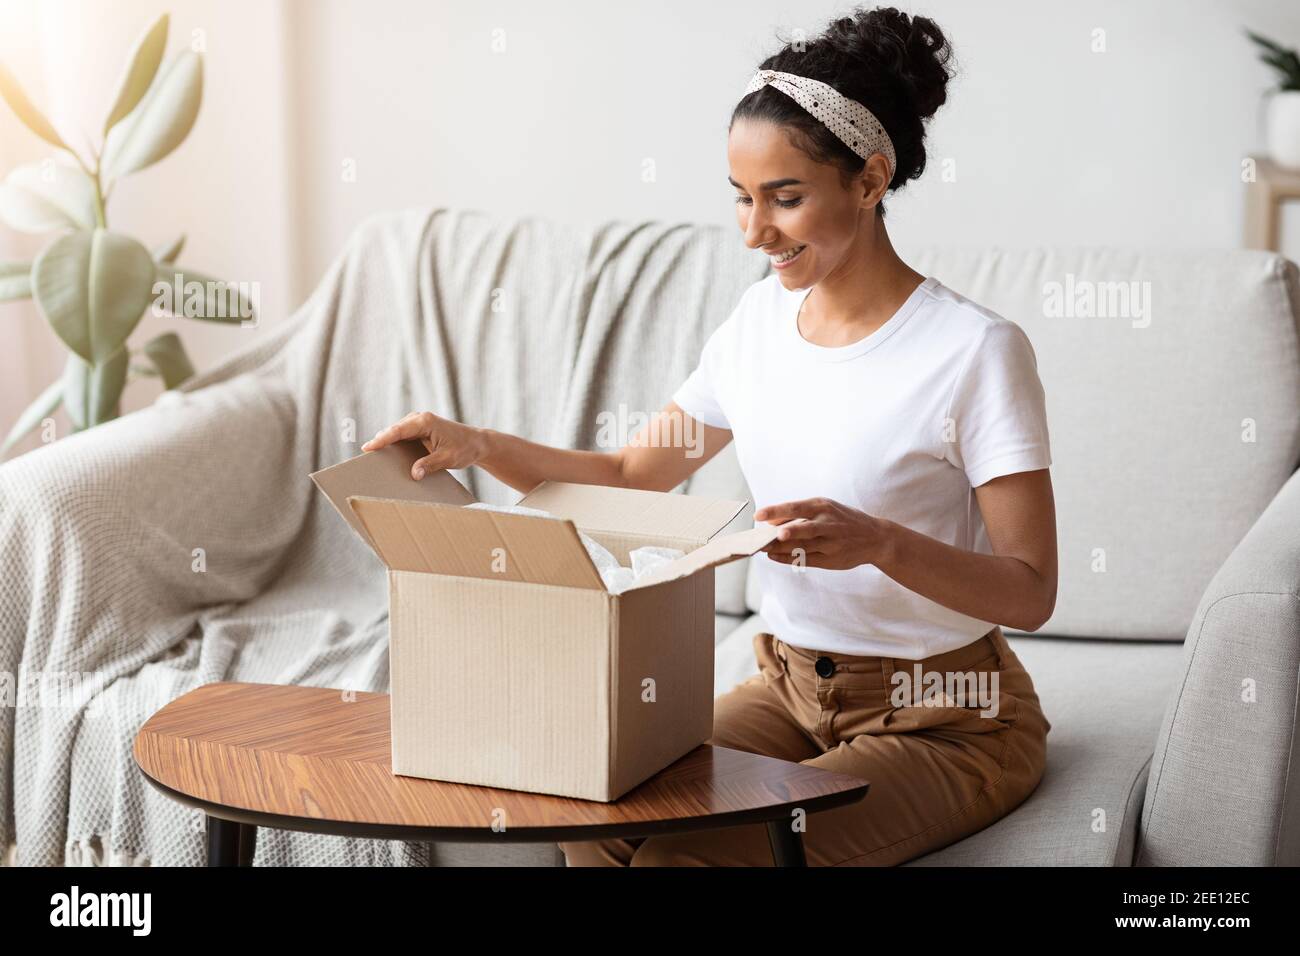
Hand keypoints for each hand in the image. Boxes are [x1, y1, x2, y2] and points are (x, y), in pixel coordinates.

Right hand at [361, 411, 487, 480]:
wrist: (477, 443)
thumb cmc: (465, 448)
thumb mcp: (448, 458)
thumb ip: (430, 465)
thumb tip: (414, 474)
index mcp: (425, 422)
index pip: (398, 430)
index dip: (382, 439)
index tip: (368, 447)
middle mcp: (420, 419)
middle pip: (394, 430)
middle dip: (380, 441)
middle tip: (365, 455)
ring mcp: (418, 423)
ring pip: (396, 433)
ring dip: (386, 443)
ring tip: (372, 456)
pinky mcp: (419, 430)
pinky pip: (402, 436)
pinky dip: (394, 444)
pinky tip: (387, 456)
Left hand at [753, 496, 892, 569]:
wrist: (876, 538)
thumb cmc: (843, 520)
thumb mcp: (825, 509)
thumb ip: (799, 514)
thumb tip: (771, 521)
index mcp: (823, 506)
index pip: (796, 507)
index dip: (776, 511)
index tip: (758, 515)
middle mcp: (827, 523)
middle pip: (801, 528)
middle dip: (782, 532)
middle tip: (763, 536)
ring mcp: (831, 542)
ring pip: (802, 546)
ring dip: (780, 549)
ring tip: (763, 549)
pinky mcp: (831, 558)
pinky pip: (807, 559)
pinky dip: (789, 559)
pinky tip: (774, 557)